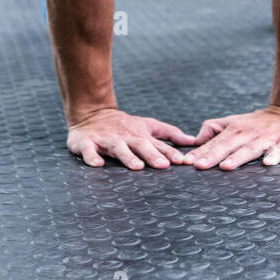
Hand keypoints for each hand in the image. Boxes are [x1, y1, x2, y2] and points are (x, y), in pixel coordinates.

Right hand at [67, 108, 196, 168]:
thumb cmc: (124, 125)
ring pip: (119, 148)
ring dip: (128, 157)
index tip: (183, 161)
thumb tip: (192, 141)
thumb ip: (169, 134)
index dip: (171, 153)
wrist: (91, 113)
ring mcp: (107, 139)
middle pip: (141, 145)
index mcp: (141, 135)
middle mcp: (126, 137)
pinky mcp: (88, 142)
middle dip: (152, 155)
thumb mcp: (148, 126)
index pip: (158, 145)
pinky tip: (97, 164)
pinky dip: (92, 157)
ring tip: (137, 167)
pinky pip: (89, 150)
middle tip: (163, 165)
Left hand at [184, 107, 279, 169]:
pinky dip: (275, 156)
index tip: (186, 162)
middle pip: (229, 146)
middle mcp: (249, 133)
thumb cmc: (257, 123)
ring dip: (238, 157)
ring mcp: (268, 138)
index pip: (215, 142)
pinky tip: (268, 163)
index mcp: (235, 130)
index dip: (200, 152)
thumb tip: (193, 141)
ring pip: (251, 149)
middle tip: (199, 166)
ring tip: (226, 167)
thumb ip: (213, 129)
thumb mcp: (233, 122)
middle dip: (214, 155)